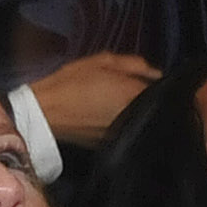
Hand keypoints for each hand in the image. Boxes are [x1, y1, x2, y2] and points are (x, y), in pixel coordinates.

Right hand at [28, 52, 162, 145]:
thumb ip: (134, 64)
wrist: (44, 112)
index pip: (162, 91)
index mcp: (132, 93)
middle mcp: (132, 116)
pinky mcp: (111, 145)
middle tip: (136, 90)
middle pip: (154, 109)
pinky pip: (126, 132)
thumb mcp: (102, 61)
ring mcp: (122, 133)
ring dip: (138, 113)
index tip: (153, 82)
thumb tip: (156, 73)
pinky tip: (110, 116)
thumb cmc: (71, 82)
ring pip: (141, 121)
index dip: (159, 86)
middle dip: (150, 100)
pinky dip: (124, 124)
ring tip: (121, 103)